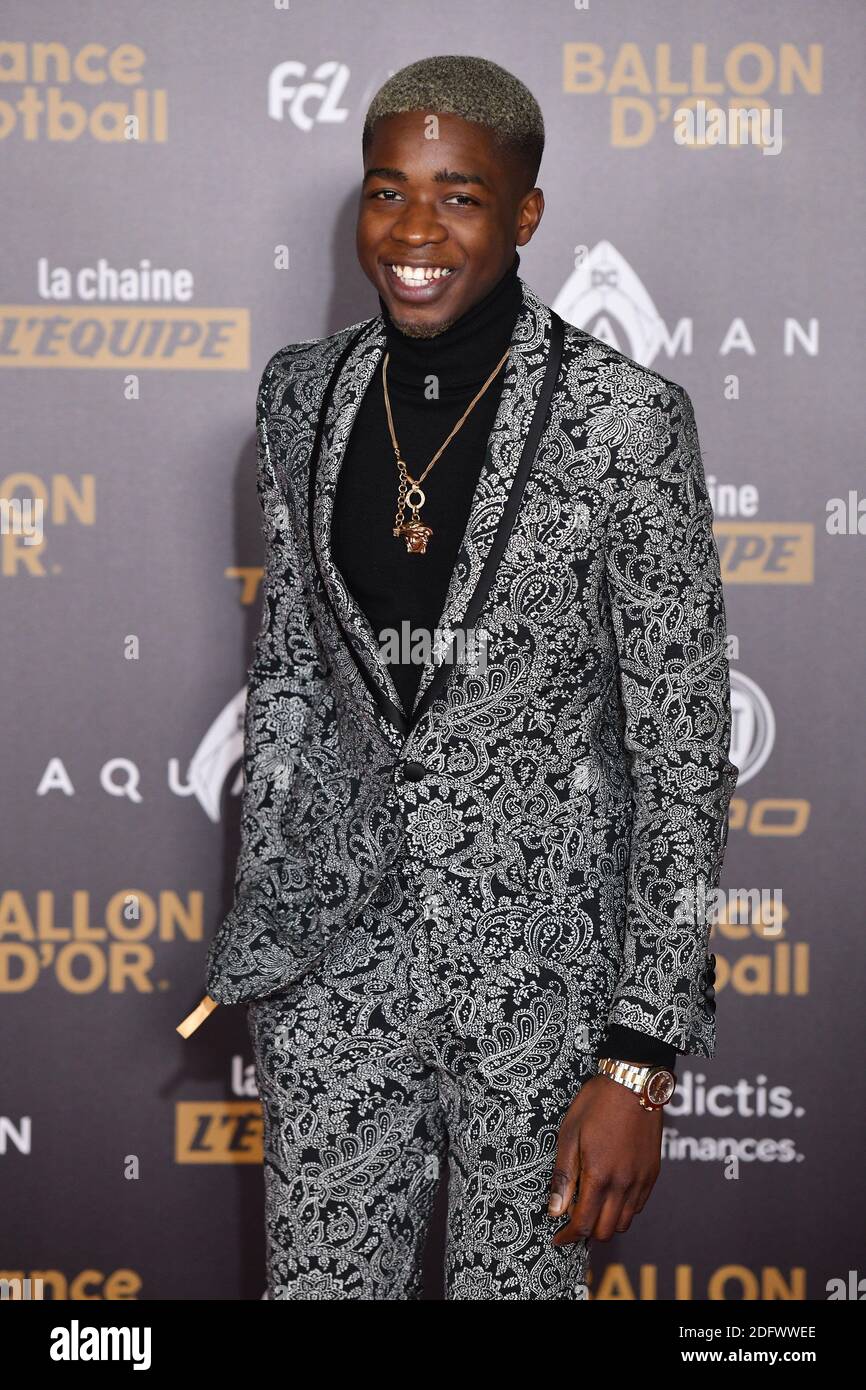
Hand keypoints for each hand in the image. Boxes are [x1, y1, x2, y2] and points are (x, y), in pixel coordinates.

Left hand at [548, 1074, 662, 1244]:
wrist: (633, 1083)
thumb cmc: (597, 1104)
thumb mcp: (570, 1134)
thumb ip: (564, 1176)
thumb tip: (555, 1210)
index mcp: (600, 1175)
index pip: (584, 1224)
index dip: (568, 1237)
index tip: (558, 1238)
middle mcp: (624, 1184)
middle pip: (607, 1231)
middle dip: (587, 1233)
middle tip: (573, 1221)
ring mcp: (641, 1180)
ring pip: (625, 1222)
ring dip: (606, 1222)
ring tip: (592, 1206)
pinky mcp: (652, 1173)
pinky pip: (638, 1206)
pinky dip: (623, 1209)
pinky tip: (611, 1193)